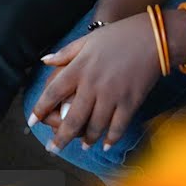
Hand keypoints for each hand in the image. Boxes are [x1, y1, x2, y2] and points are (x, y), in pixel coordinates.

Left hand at [28, 15, 162, 153]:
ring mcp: (112, 95)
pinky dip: (111, 138)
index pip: (53, 93)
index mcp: (79, 68)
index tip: (32, 121)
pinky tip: (106, 145)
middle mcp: (92, 85)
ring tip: (82, 146)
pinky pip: (118, 126)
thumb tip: (44, 61)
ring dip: (87, 139)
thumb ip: (65, 53)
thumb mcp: (88, 40)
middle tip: (52, 149)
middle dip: (61, 137)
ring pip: (95, 126)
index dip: (40, 109)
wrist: (153, 38)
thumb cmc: (118, 36)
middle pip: (72, 118)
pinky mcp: (130, 102)